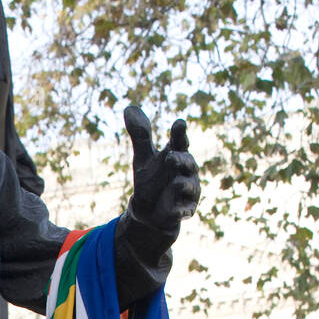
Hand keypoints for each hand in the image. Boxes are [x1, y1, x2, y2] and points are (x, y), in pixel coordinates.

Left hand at [124, 106, 199, 235]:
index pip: (180, 140)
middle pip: (187, 161)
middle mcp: (187, 170)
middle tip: (170, 158)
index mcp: (176, 153)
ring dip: (179, 184)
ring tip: (173, 184)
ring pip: (188, 184)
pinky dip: (177, 209)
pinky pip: (184, 208)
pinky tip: (172, 210)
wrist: (148, 211)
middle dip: (180, 160)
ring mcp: (189, 189)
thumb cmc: (150, 180)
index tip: (179, 124)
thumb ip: (140, 135)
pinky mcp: (187, 209)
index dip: (179, 133)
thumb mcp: (143, 157)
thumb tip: (129, 107)